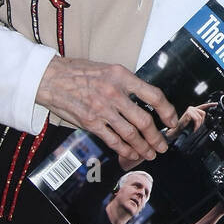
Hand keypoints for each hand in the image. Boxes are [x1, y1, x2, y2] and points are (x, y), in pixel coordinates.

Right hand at [36, 57, 178, 163]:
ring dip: (143, 147)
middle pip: (144, 120)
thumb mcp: (108, 69)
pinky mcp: (90, 122)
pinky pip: (112, 139)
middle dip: (156, 137)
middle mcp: (114, 93)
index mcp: (122, 76)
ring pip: (130, 134)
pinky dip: (124, 149)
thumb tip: (145, 101)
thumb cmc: (79, 72)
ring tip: (149, 154)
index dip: (167, 111)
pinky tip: (131, 153)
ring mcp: (102, 109)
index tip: (172, 121)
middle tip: (162, 145)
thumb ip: (126, 84)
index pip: (153, 95)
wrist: (51, 78)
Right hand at [177, 103, 210, 133]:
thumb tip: (206, 119)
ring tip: (195, 128)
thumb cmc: (185, 127)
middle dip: (202, 121)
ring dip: (199, 124)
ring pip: (200, 117)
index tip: (216, 104)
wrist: (178, 130)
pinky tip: (194, 128)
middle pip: (204, 113)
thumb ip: (200, 118)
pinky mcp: (188, 113)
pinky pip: (197, 119)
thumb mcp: (195, 122)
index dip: (210, 104)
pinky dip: (197, 125)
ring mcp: (190, 110)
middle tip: (198, 127)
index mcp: (194, 110)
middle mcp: (192, 108)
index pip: (204, 105)